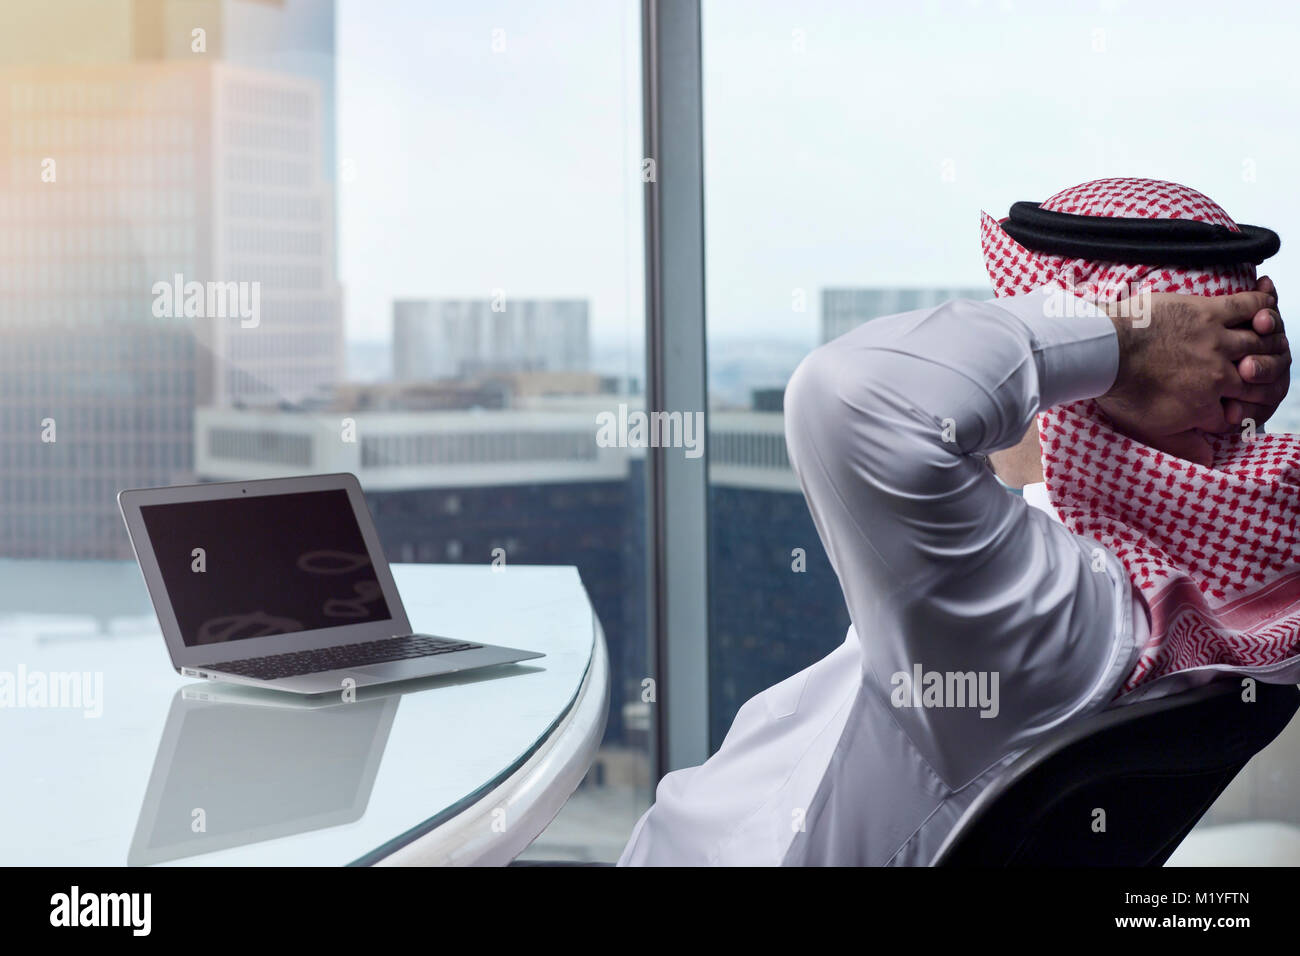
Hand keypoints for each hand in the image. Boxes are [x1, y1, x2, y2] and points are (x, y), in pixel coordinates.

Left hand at [1098, 289, 1283, 465]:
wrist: (1102, 351)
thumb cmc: (1120, 391)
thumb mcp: (1150, 431)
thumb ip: (1183, 446)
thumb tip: (1209, 460)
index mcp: (1205, 406)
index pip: (1234, 415)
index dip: (1234, 414)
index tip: (1228, 410)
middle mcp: (1218, 375)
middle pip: (1257, 380)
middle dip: (1261, 381)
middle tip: (1252, 374)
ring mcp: (1216, 342)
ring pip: (1260, 345)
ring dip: (1268, 347)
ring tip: (1264, 347)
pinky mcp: (1208, 312)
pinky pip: (1247, 305)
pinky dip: (1263, 305)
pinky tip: (1264, 308)